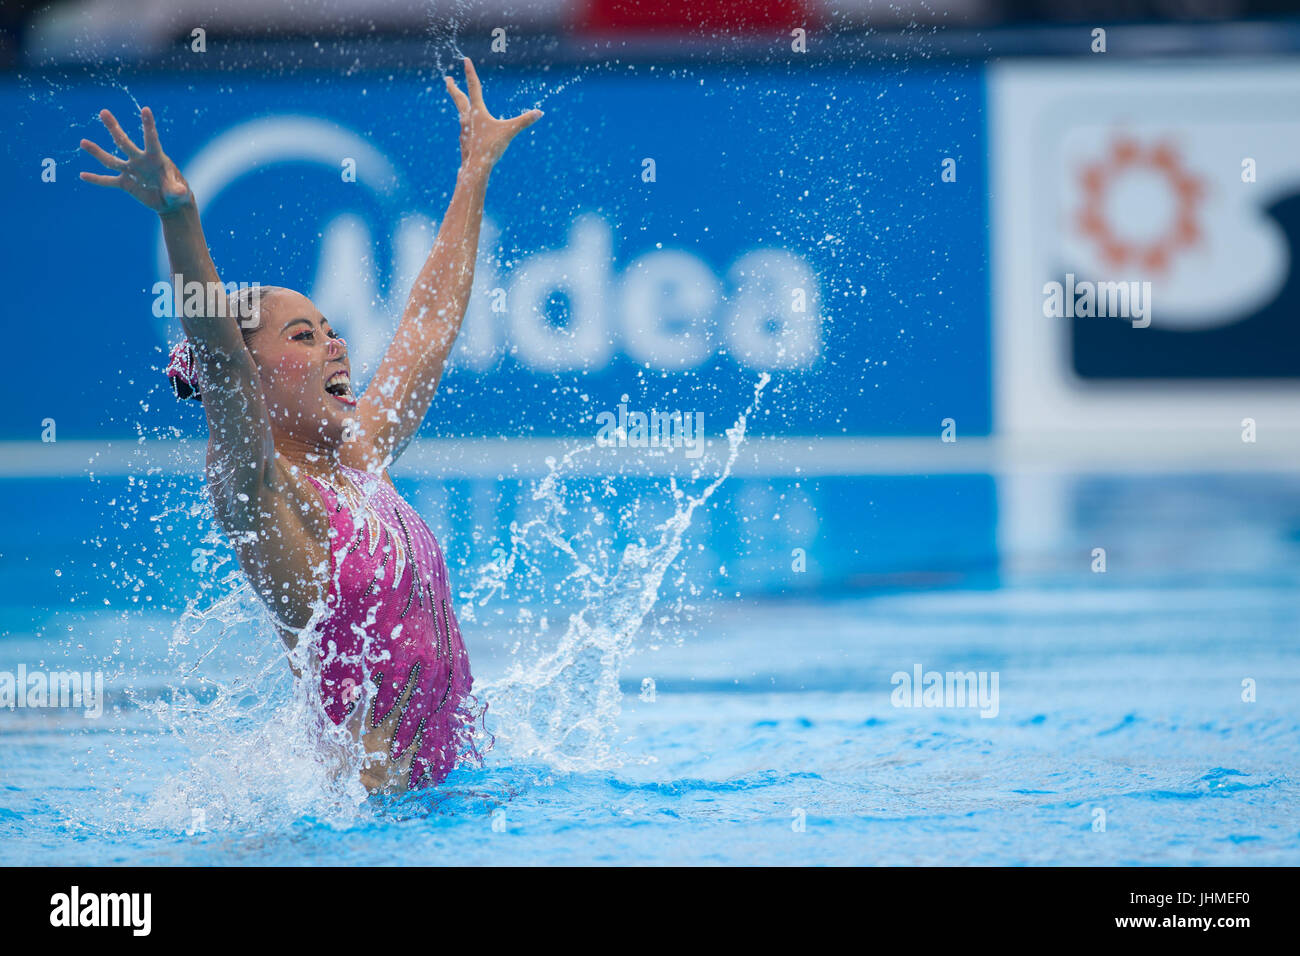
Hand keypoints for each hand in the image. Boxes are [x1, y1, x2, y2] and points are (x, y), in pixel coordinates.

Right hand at [80, 107, 191, 213]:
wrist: (170, 203)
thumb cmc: (178, 194)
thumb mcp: (179, 193)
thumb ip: (177, 190)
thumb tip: (180, 191)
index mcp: (156, 158)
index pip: (152, 139)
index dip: (148, 125)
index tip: (145, 109)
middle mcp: (140, 160)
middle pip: (124, 142)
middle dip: (114, 128)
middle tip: (103, 112)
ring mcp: (131, 171)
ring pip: (111, 160)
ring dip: (97, 152)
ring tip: (82, 142)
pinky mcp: (125, 184)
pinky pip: (108, 181)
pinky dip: (96, 179)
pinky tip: (83, 175)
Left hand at [444, 57, 542, 173]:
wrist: (475, 167)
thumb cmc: (491, 147)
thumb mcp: (510, 132)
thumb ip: (524, 121)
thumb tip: (540, 113)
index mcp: (477, 111)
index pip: (473, 86)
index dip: (470, 72)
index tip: (465, 60)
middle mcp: (467, 117)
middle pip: (458, 98)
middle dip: (453, 87)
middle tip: (447, 80)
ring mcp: (464, 130)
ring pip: (461, 114)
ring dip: (461, 107)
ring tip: (462, 105)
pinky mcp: (464, 141)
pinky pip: (465, 129)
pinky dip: (466, 125)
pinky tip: (469, 131)